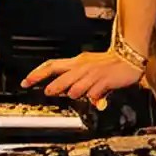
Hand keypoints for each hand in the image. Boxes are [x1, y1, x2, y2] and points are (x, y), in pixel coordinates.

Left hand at [20, 51, 142, 99]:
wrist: (129, 58)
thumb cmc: (108, 63)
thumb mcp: (87, 66)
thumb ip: (75, 79)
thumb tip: (64, 92)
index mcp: (76, 62)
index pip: (51, 65)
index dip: (37, 74)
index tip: (26, 81)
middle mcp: (82, 67)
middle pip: (60, 78)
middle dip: (53, 87)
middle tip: (48, 92)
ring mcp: (92, 75)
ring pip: (75, 89)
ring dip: (74, 94)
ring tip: (80, 92)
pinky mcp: (104, 82)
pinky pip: (92, 94)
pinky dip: (91, 97)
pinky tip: (95, 97)